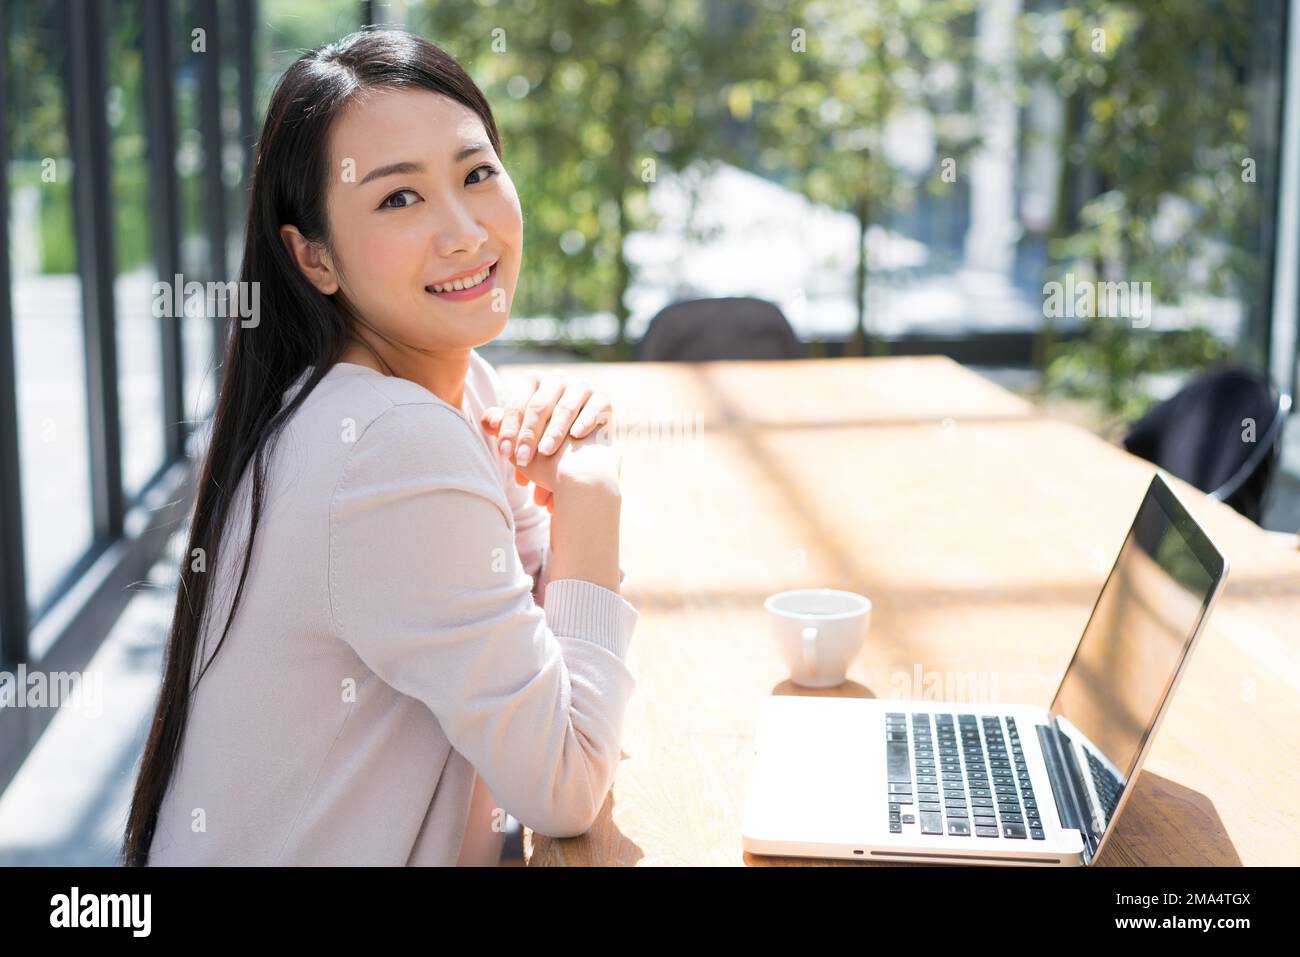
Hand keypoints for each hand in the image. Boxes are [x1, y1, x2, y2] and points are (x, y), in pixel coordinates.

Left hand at [482, 369, 611, 510]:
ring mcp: (583, 387)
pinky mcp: (604, 399)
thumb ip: (505, 426)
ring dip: (555, 431)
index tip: (505, 454)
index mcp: (534, 382)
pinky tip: (576, 436)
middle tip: (523, 460)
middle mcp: (558, 380)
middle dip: (530, 434)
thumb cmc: (545, 448)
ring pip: (565, 407)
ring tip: (546, 452)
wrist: (581, 465)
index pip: (518, 405)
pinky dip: (585, 420)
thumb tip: (489, 421)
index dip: (510, 430)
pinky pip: (594, 407)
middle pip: (540, 406)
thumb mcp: (521, 436)